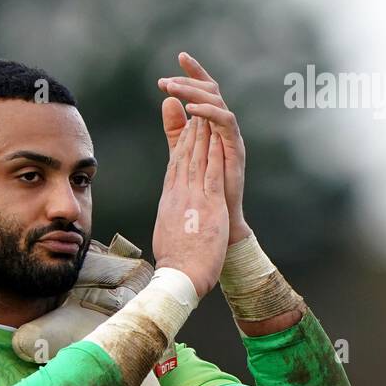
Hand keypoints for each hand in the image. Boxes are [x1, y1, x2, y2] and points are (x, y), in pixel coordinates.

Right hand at [151, 106, 228, 296]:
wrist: (180, 276)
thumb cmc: (176, 264)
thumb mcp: (169, 235)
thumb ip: (171, 221)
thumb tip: (169, 214)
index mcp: (170, 202)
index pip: (175, 167)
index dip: (181, 145)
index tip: (186, 128)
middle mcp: (179, 195)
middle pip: (184, 157)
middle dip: (190, 131)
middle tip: (194, 109)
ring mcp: (193, 197)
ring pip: (198, 158)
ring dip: (202, 133)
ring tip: (205, 113)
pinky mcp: (209, 203)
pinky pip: (212, 171)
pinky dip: (214, 151)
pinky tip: (217, 136)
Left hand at [157, 53, 248, 242]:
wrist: (217, 222)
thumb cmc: (203, 191)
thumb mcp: (184, 153)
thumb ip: (176, 130)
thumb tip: (167, 103)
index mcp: (212, 126)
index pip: (203, 92)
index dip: (193, 74)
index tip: (176, 60)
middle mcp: (224, 127)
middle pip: (211, 90)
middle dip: (189, 80)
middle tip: (166, 81)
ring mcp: (231, 136)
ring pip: (217, 101)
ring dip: (194, 92)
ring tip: (173, 89)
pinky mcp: (235, 147)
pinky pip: (225, 121)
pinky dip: (208, 111)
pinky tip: (191, 108)